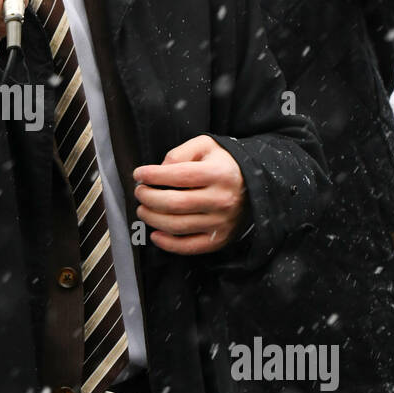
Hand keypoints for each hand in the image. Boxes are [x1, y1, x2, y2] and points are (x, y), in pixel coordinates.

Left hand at [134, 135, 245, 255]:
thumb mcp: (206, 146)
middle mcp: (221, 200)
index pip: (178, 176)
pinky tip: (155, 234)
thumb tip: (160, 168)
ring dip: (152, 219)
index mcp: (218, 174)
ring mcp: (221, 222)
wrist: (254, 183)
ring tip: (143, 210)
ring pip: (177, 226)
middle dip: (148, 198)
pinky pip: (189, 246)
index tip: (139, 174)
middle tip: (140, 192)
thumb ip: (181, 153)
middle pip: (174, 203)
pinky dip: (168, 244)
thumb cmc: (224, 163)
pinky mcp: (219, 238)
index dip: (153, 176)